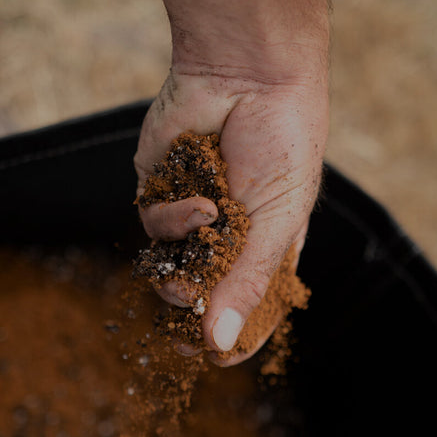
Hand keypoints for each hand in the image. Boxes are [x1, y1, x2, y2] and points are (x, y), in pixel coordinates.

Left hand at [135, 67, 326, 365]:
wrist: (250, 76)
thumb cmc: (282, 144)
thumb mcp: (278, 222)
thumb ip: (247, 283)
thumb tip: (220, 346)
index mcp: (269, 245)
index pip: (250, 305)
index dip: (237, 336)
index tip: (221, 360)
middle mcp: (228, 235)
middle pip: (202, 296)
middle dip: (195, 308)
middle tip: (190, 320)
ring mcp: (191, 213)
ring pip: (170, 269)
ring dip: (185, 264)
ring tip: (209, 232)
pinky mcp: (159, 189)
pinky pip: (154, 227)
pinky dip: (174, 219)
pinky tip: (201, 200)